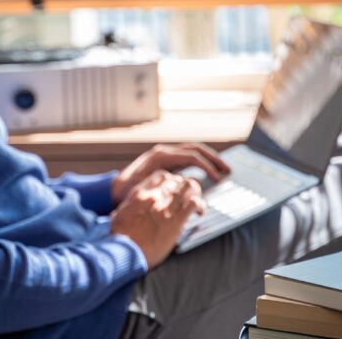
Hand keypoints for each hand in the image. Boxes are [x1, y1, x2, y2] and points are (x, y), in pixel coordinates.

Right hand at [110, 171, 204, 268]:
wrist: (124, 252)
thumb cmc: (120, 238)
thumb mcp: (117, 218)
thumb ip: (122, 211)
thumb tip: (116, 213)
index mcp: (140, 193)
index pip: (162, 176)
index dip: (173, 180)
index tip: (175, 190)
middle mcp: (154, 196)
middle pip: (178, 179)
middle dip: (186, 187)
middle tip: (189, 198)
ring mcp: (165, 207)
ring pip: (189, 186)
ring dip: (196, 193)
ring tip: (197, 204)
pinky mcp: (175, 221)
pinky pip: (194, 203)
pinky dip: (200, 205)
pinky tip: (199, 213)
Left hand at [111, 143, 229, 203]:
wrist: (113, 190)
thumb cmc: (128, 193)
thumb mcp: (148, 190)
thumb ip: (168, 188)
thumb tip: (190, 188)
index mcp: (161, 156)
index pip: (192, 156)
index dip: (208, 167)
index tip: (218, 179)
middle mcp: (164, 151)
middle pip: (196, 149)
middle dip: (213, 159)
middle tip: (227, 170)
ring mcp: (165, 154)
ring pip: (193, 150)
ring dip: (209, 159)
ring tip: (222, 170)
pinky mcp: (165, 160)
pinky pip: (187, 157)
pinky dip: (200, 163)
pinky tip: (208, 173)